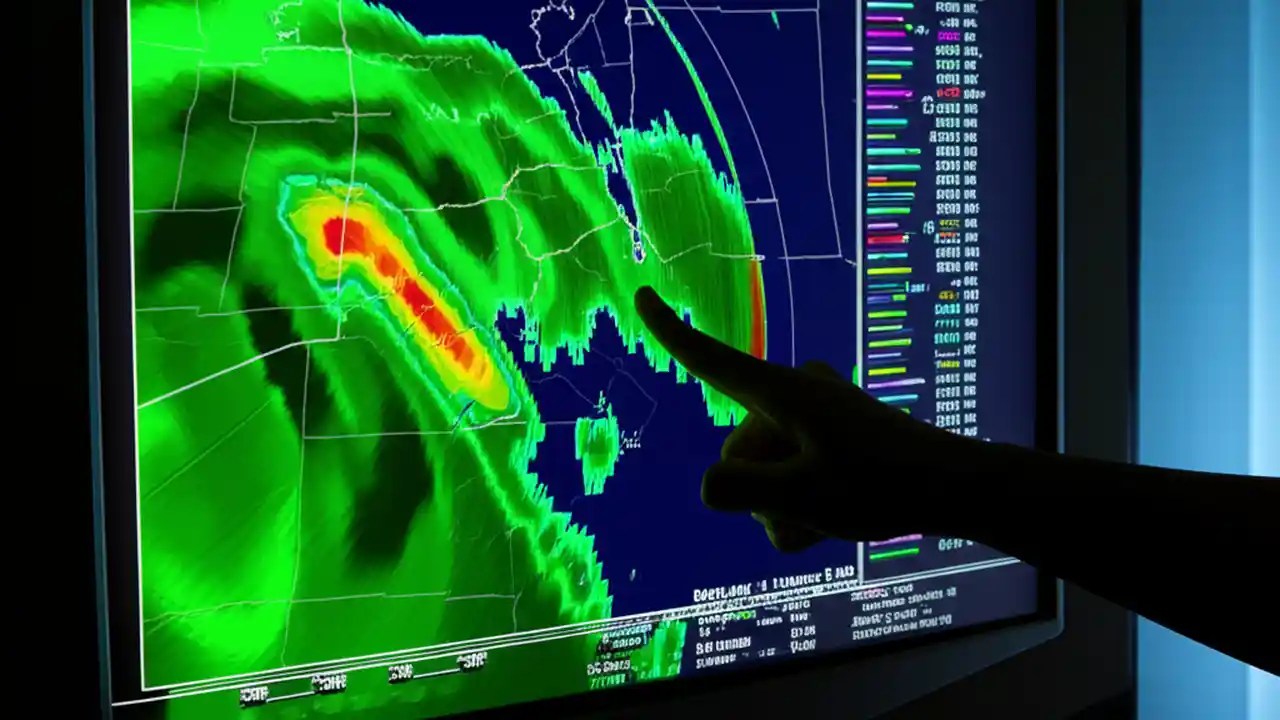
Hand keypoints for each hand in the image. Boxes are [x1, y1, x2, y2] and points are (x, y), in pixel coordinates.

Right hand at [634, 286, 979, 545]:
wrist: (952, 487)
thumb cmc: (879, 487)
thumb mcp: (800, 498)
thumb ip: (739, 491)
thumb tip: (708, 484)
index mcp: (783, 393)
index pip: (712, 361)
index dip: (671, 332)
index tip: (643, 297)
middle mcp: (794, 391)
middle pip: (739, 451)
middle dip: (762, 491)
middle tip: (814, 505)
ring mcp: (812, 411)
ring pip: (765, 471)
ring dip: (786, 505)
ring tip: (832, 514)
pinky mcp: (829, 431)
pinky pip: (792, 472)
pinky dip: (804, 503)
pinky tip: (835, 515)